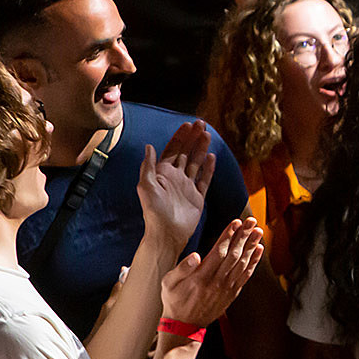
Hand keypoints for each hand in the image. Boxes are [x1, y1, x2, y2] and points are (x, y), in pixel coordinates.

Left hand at [138, 120, 215, 251]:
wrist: (167, 234)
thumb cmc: (154, 212)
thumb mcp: (146, 187)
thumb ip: (148, 166)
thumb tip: (149, 146)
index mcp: (163, 174)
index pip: (173, 150)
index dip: (180, 137)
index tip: (188, 124)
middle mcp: (176, 178)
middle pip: (187, 153)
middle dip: (193, 138)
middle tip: (202, 124)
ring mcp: (187, 187)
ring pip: (197, 163)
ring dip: (201, 149)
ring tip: (208, 135)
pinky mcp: (197, 197)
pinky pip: (205, 179)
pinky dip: (209, 168)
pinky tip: (212, 157)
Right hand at [159, 217, 262, 327]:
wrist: (185, 326)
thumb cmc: (175, 300)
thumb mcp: (168, 284)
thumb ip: (181, 268)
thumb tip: (195, 256)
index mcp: (200, 277)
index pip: (218, 252)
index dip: (228, 236)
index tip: (236, 223)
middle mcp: (216, 282)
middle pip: (234, 255)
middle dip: (244, 236)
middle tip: (252, 221)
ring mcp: (226, 288)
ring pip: (242, 263)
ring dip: (251, 246)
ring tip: (258, 231)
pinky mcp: (233, 293)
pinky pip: (246, 275)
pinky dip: (254, 261)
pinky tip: (259, 249)